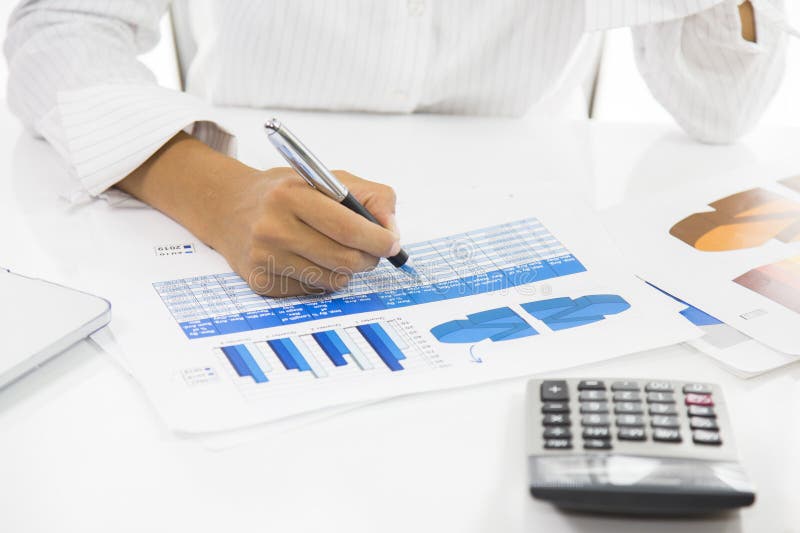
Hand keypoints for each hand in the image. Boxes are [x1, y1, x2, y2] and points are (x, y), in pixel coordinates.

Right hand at [214, 168, 400, 295]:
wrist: (229, 207)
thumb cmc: (286, 193)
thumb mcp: (327, 179)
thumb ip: (369, 196)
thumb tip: (391, 232)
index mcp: (292, 195)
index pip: (348, 227)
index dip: (379, 239)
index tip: (392, 243)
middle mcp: (274, 227)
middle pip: (345, 259)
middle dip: (369, 257)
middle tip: (372, 251)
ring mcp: (265, 258)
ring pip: (333, 279)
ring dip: (346, 269)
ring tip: (334, 249)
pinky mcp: (261, 282)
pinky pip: (313, 290)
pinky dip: (321, 278)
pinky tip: (307, 259)